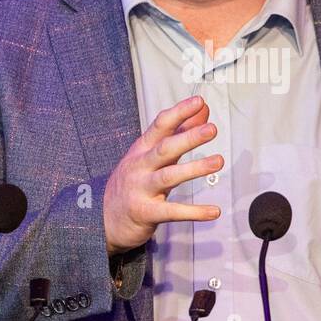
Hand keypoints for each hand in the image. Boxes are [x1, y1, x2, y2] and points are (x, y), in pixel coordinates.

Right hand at [103, 94, 222, 254]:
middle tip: (212, 130)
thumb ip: (180, 132)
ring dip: (194, 168)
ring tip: (218, 162)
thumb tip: (203, 110)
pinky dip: (194, 212)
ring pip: (169, 176)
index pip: (160, 125)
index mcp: (142, 148)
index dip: (179, 112)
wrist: (102, 218)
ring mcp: (141, 189)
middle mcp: (140, 165)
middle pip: (165, 148)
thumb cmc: (135, 180)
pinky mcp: (145, 212)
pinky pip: (172, 211)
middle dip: (188, 138)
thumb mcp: (152, 153)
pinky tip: (214, 211)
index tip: (199, 102)